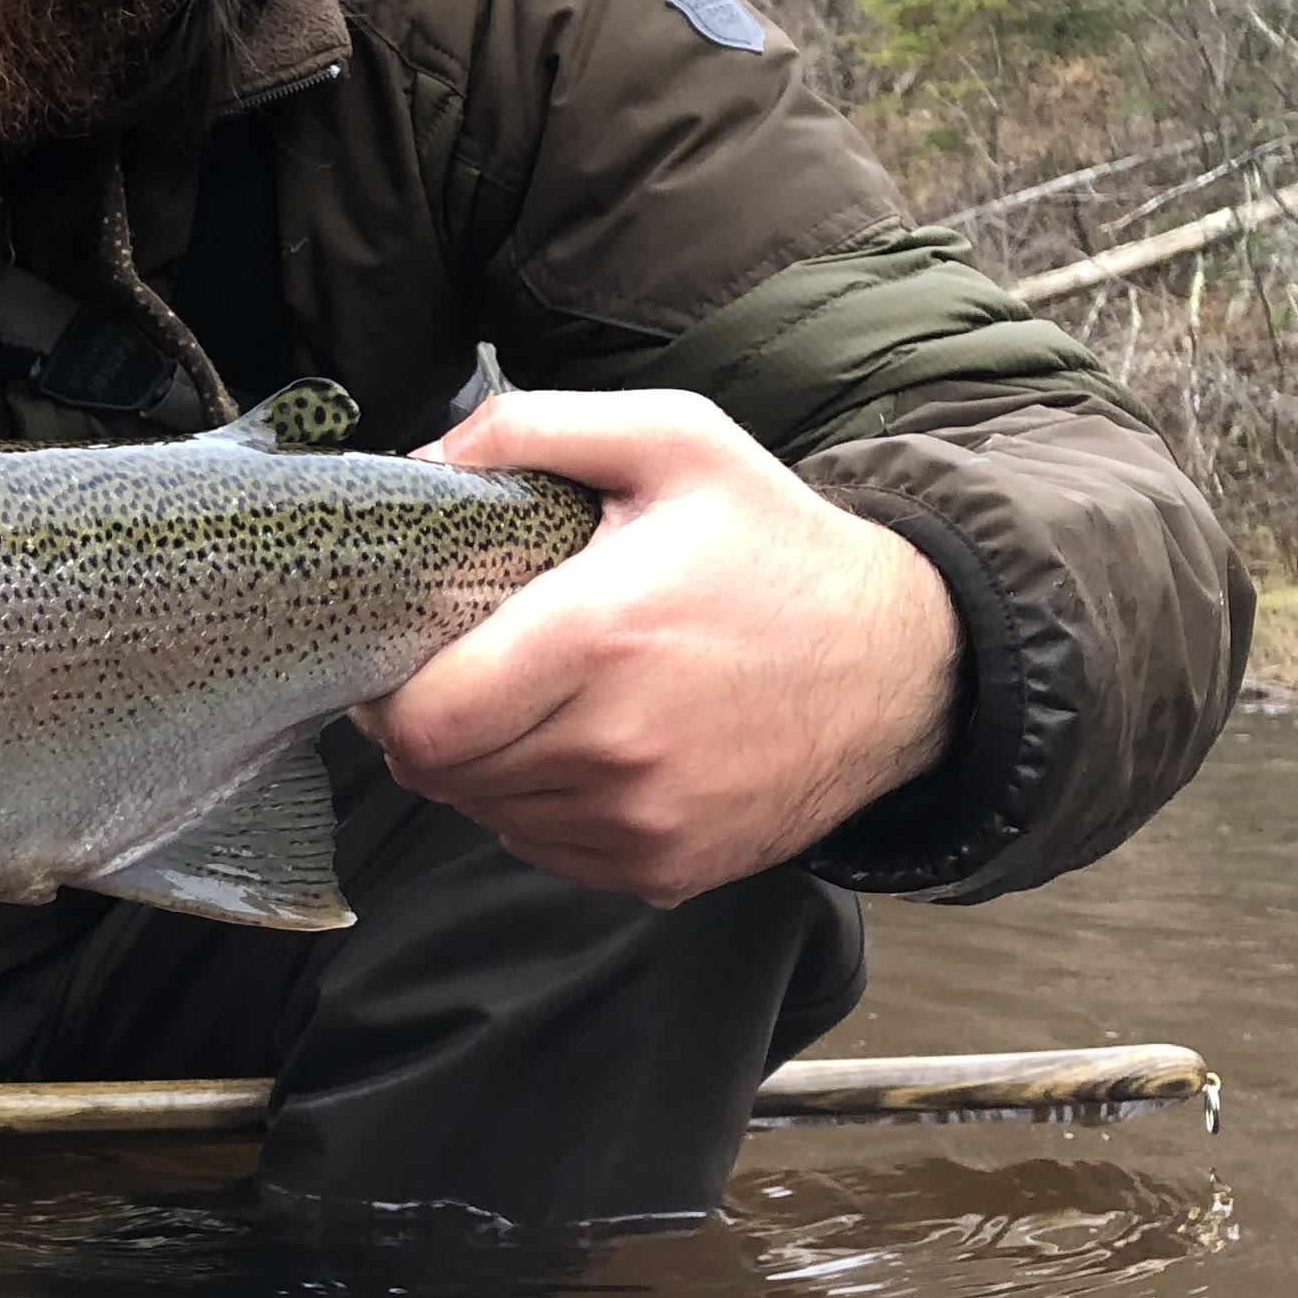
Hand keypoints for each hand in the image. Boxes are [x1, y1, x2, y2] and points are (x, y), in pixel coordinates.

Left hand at [354, 389, 962, 906]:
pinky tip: (591, 750)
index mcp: (598, 640)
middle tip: (477, 671)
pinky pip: (546, 851)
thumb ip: (534, 427)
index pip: (420, 721)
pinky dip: (543, 809)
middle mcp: (615, 749)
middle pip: (443, 774)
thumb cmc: (777, 546)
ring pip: (488, 815)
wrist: (907, 660)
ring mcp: (642, 823)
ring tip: (544, 704)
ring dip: (490, 768)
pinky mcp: (666, 871)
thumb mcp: (673, 441)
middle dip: (438, 724)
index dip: (391, 693)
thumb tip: (426, 458)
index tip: (411, 658)